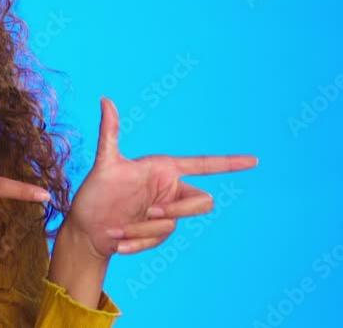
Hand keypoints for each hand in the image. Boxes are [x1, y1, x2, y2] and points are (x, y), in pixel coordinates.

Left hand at [60, 97, 257, 260]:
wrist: (87, 228)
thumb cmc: (95, 193)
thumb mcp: (104, 164)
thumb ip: (110, 132)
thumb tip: (105, 99)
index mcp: (165, 169)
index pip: (203, 164)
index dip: (229, 163)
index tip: (255, 160)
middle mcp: (171, 190)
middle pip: (203, 201)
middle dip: (177, 209)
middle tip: (149, 210)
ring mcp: (168, 213)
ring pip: (174, 223)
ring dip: (142, 229)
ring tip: (117, 228)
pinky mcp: (160, 233)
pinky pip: (159, 240)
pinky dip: (136, 243)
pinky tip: (118, 243)